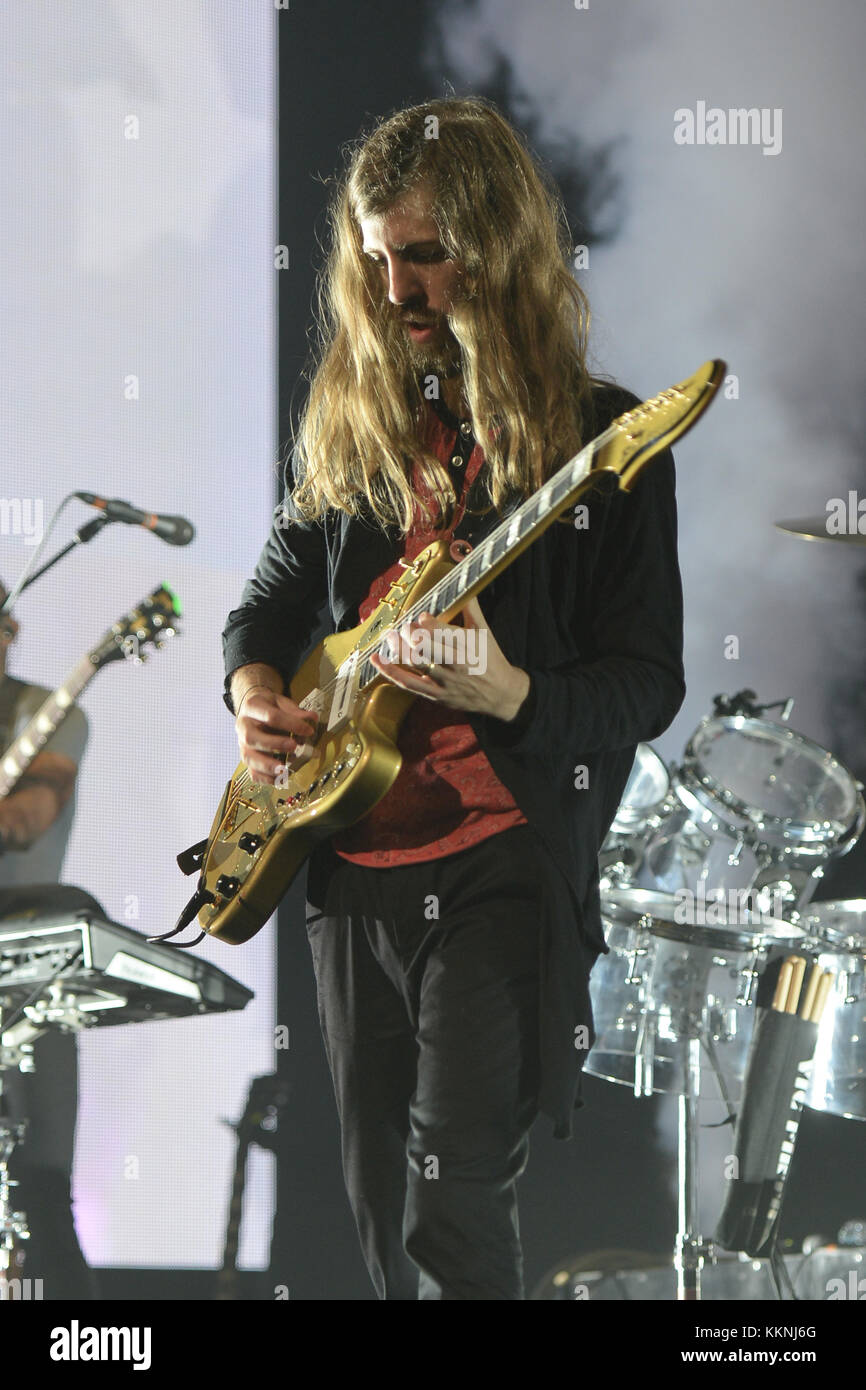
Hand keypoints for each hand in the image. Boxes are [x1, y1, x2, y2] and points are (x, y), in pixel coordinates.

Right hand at [235, 689, 317, 784]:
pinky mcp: (247, 757)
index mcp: (252, 707)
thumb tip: (312, 718)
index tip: (308, 730)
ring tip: (284, 770)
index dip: (291, 724)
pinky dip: (265, 778)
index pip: (271, 716)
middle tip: (294, 747)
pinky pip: (251, 771)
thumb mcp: (281, 702)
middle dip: (274, 744)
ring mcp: (242, 743)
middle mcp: (243, 726)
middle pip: (252, 737)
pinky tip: (279, 779)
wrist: (252, 709)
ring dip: (267, 765)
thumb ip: (295, 711)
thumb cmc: (268, 706)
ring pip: (248, 757)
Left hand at [369, 595, 530, 721]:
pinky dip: (390, 671)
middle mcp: (455, 663)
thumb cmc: (490, 658)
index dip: (425, 621)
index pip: (440, 630)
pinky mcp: (436, 695)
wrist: (501, 693)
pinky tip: (378, 660)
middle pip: (423, 646)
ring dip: (396, 647)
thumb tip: (464, 582)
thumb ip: (471, 607)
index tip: (421, 616)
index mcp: (467, 645)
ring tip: (390, 636)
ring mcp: (444, 681)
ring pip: (414, 662)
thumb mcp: (485, 631)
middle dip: (408, 632)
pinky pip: (408, 683)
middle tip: (404, 626)